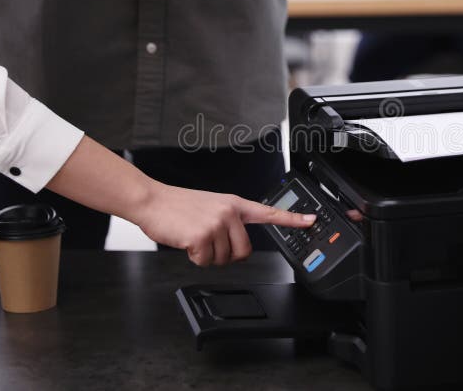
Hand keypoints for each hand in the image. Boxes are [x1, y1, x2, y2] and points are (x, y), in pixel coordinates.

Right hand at [136, 182, 315, 266]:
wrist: (152, 201)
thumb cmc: (178, 206)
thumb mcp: (211, 206)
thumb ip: (229, 220)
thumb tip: (237, 243)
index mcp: (234, 204)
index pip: (269, 212)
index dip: (292, 219)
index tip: (310, 221)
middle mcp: (229, 212)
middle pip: (244, 252)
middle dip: (227, 255)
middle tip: (210, 243)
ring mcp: (217, 224)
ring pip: (223, 259)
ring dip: (207, 255)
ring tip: (194, 236)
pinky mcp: (202, 236)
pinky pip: (205, 262)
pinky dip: (194, 257)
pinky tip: (186, 241)